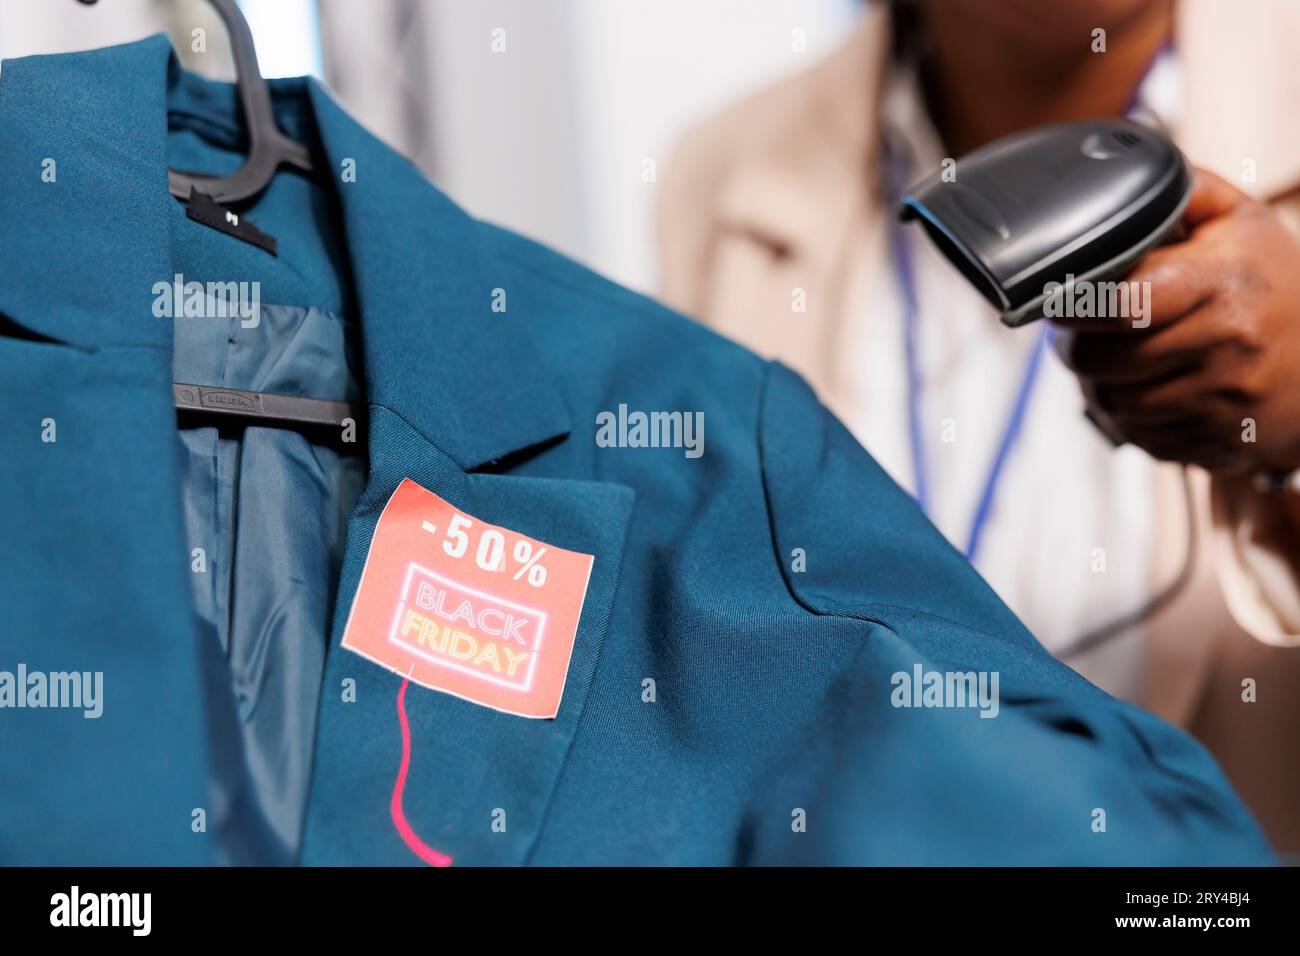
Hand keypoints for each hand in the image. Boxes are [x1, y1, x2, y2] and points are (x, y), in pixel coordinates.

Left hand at [1049, 168, 1299, 474]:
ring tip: (1112, 363)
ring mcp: (1226, 398)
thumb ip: (1179, 191)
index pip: (1117, 300)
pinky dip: (1130, 420)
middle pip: (1101, 359)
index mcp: (1222, 281)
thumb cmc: (1273, 282)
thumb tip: (1118, 166)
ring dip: (1098, 386)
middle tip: (1076, 334)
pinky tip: (1145, 393)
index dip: (1072, 305)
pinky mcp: (1221, 441)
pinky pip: (1141, 438)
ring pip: (1113, 403)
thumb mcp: (1239, 221)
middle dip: (1074, 347)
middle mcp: (1227, 342)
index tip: (1055, 301)